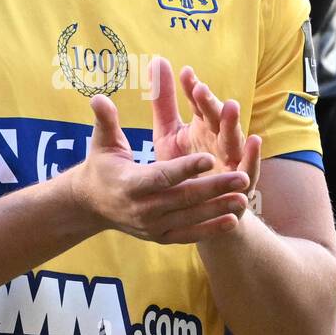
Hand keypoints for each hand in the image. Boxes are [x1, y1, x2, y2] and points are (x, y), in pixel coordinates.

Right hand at [71, 91, 251, 243]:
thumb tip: (98, 97)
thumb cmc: (101, 166)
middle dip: (214, 188)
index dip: (186, 168)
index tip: (209, 158)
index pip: (162, 176)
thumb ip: (106, 121)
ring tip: (244, 197)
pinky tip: (232, 220)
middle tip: (242, 177)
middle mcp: (141, 208)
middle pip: (183, 198)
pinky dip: (210, 229)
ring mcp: (151, 226)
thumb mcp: (102, 143)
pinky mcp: (159, 237)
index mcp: (130, 183)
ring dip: (218, 209)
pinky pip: (188, 234)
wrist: (91, 205)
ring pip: (190, 217)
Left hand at [151, 55, 262, 186]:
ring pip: (233, 139)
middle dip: (210, 103)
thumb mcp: (168, 133)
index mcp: (203, 126)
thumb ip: (163, 101)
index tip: (186, 74)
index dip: (193, 90)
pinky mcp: (239, 183)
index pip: (198, 104)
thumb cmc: (184, 168)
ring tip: (231, 106)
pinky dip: (252, 155)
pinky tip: (254, 141)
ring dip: (232, 123)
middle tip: (201, 89)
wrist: (195, 210)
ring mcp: (231, 159)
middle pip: (216, 119)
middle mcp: (219, 139)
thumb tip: (157, 60)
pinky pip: (248, 168)